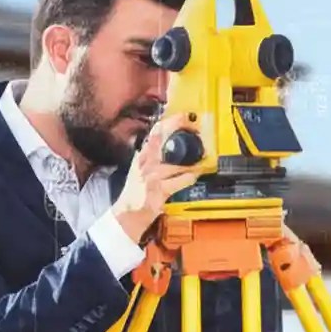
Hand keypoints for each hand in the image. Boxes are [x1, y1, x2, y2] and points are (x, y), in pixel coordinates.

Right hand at [113, 113, 200, 242]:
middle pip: (161, 140)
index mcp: (141, 157)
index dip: (168, 122)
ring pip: (174, 164)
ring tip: (203, 158)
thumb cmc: (136, 195)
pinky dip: (189, 178)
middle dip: (177, 129)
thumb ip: (149, 157)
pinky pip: (178, 181)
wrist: (127, 217)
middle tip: (194, 124)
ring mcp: (151, 177)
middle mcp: (144, 164)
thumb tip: (164, 144)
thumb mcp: (139, 171)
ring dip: (191, 162)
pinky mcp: (158, 191)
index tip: (182, 115)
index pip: (153, 134)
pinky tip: (195, 176)